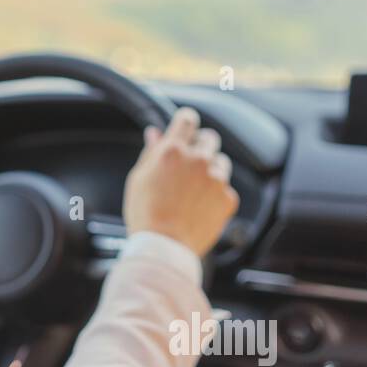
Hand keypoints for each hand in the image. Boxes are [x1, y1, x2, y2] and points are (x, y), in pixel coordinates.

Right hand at [122, 107, 239, 255]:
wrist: (164, 247)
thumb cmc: (145, 214)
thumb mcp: (138, 178)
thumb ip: (151, 152)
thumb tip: (155, 133)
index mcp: (173, 150)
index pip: (187, 118)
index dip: (186, 122)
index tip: (186, 129)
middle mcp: (198, 160)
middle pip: (209, 138)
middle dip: (200, 146)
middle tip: (189, 165)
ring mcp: (216, 179)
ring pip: (221, 162)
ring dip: (211, 170)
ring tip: (194, 190)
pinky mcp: (228, 198)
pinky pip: (225, 188)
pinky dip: (216, 194)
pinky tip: (200, 207)